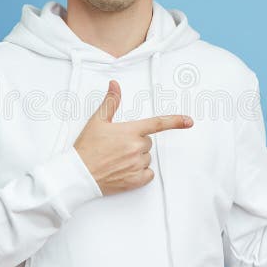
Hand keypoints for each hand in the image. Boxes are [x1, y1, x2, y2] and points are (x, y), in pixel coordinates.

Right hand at [74, 79, 193, 195]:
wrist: (78, 174)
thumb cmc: (86, 148)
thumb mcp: (97, 121)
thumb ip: (110, 102)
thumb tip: (115, 85)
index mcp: (130, 131)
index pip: (158, 124)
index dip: (175, 121)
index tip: (188, 121)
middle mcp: (136, 148)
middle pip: (147, 143)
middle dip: (135, 143)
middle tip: (117, 147)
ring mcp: (137, 165)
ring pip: (146, 158)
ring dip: (136, 158)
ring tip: (117, 160)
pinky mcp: (136, 180)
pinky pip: (148, 174)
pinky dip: (140, 173)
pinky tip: (125, 170)